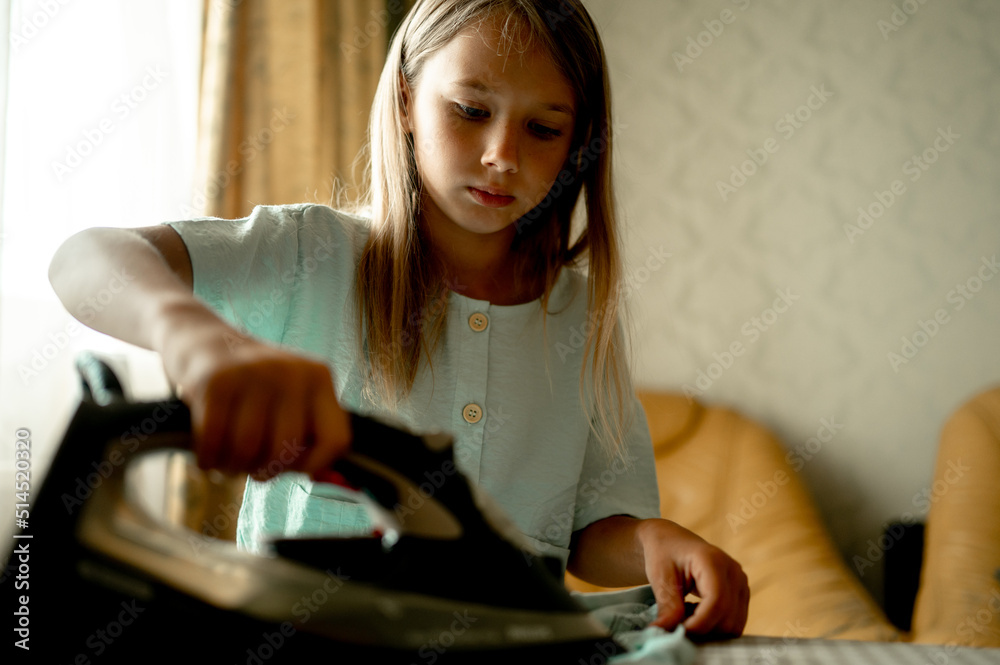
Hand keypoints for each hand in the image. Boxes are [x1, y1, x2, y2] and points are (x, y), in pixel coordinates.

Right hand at [156, 303, 351, 479]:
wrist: (201, 341)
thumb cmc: (251, 386)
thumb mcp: (288, 399)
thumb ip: (307, 436)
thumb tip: (318, 477)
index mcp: (318, 378)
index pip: (336, 439)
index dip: (314, 465)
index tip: (291, 467)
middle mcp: (291, 372)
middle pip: (285, 450)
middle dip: (263, 470)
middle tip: (248, 468)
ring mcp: (253, 373)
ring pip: (248, 449)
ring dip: (232, 468)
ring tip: (226, 462)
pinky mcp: (215, 381)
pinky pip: (214, 442)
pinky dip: (207, 459)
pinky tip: (206, 456)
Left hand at [637, 519, 748, 638]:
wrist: (671, 541)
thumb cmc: (664, 554)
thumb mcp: (660, 577)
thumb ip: (667, 606)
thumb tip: (663, 633)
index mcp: (713, 561)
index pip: (717, 602)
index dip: (699, 624)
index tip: (677, 630)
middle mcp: (734, 572)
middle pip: (728, 618)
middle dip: (702, 628)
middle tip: (677, 620)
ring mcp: (741, 583)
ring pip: (734, 625)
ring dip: (709, 629)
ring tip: (687, 614)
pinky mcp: (741, 594)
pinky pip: (735, 622)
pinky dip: (715, 626)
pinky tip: (697, 613)